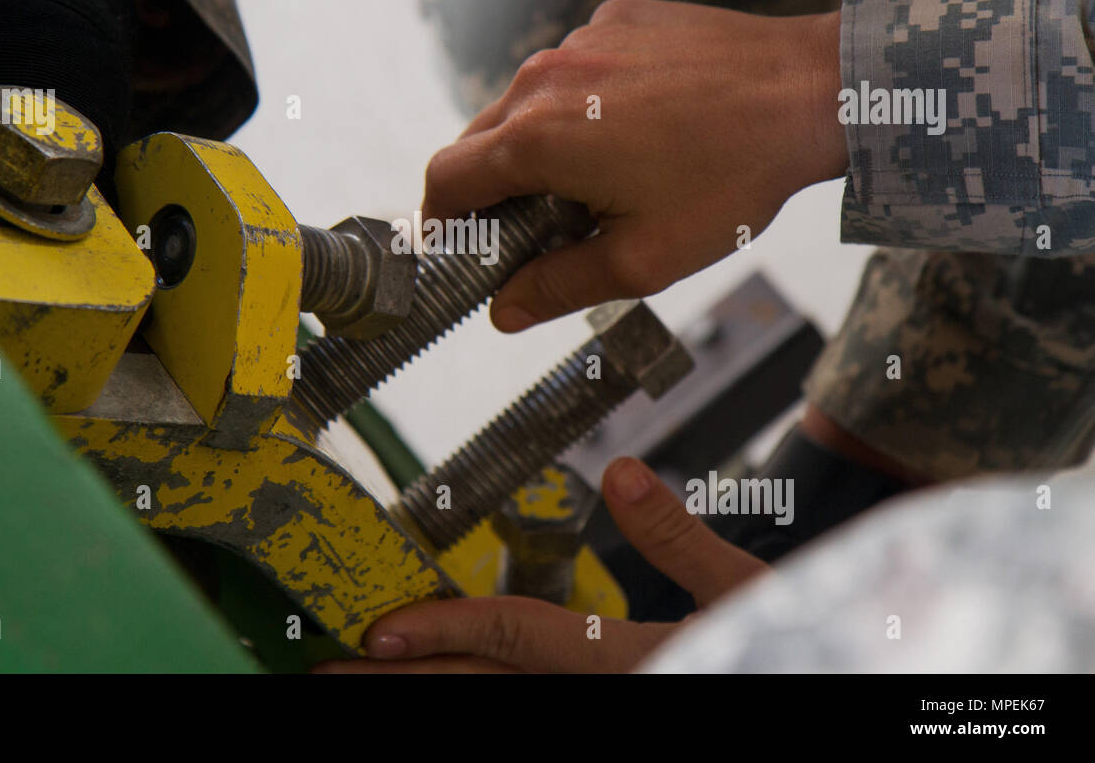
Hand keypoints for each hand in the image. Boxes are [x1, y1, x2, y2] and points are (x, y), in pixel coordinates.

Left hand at [313, 457, 770, 672]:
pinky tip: (455, 672)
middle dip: (403, 682)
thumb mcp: (750, 590)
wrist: (842, 677)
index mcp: (624, 659)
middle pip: (482, 684)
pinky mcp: (614, 694)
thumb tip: (624, 473)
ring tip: (371, 677)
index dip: (445, 629)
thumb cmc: (803, 647)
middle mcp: (600, 690)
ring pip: (496, 700)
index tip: (379, 632)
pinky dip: (478, 681)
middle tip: (331, 674)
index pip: (516, 637)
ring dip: (430, 687)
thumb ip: (679, 539)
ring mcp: (603, 700)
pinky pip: (527, 696)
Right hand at [422, 0, 845, 331]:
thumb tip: (503, 310)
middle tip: (540, 227)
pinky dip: (584, 102)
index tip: (463, 246)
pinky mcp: (615, 18)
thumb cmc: (731, 178)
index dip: (443, 222)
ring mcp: (579, 39)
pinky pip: (573, 68)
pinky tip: (638, 127)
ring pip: (525, 103)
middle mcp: (543, 78)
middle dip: (494, 188)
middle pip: (479, 140)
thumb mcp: (642, 258)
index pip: (444, 180)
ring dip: (541, 143)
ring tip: (604, 176)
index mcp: (536, 138)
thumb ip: (558, 286)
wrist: (810, 90)